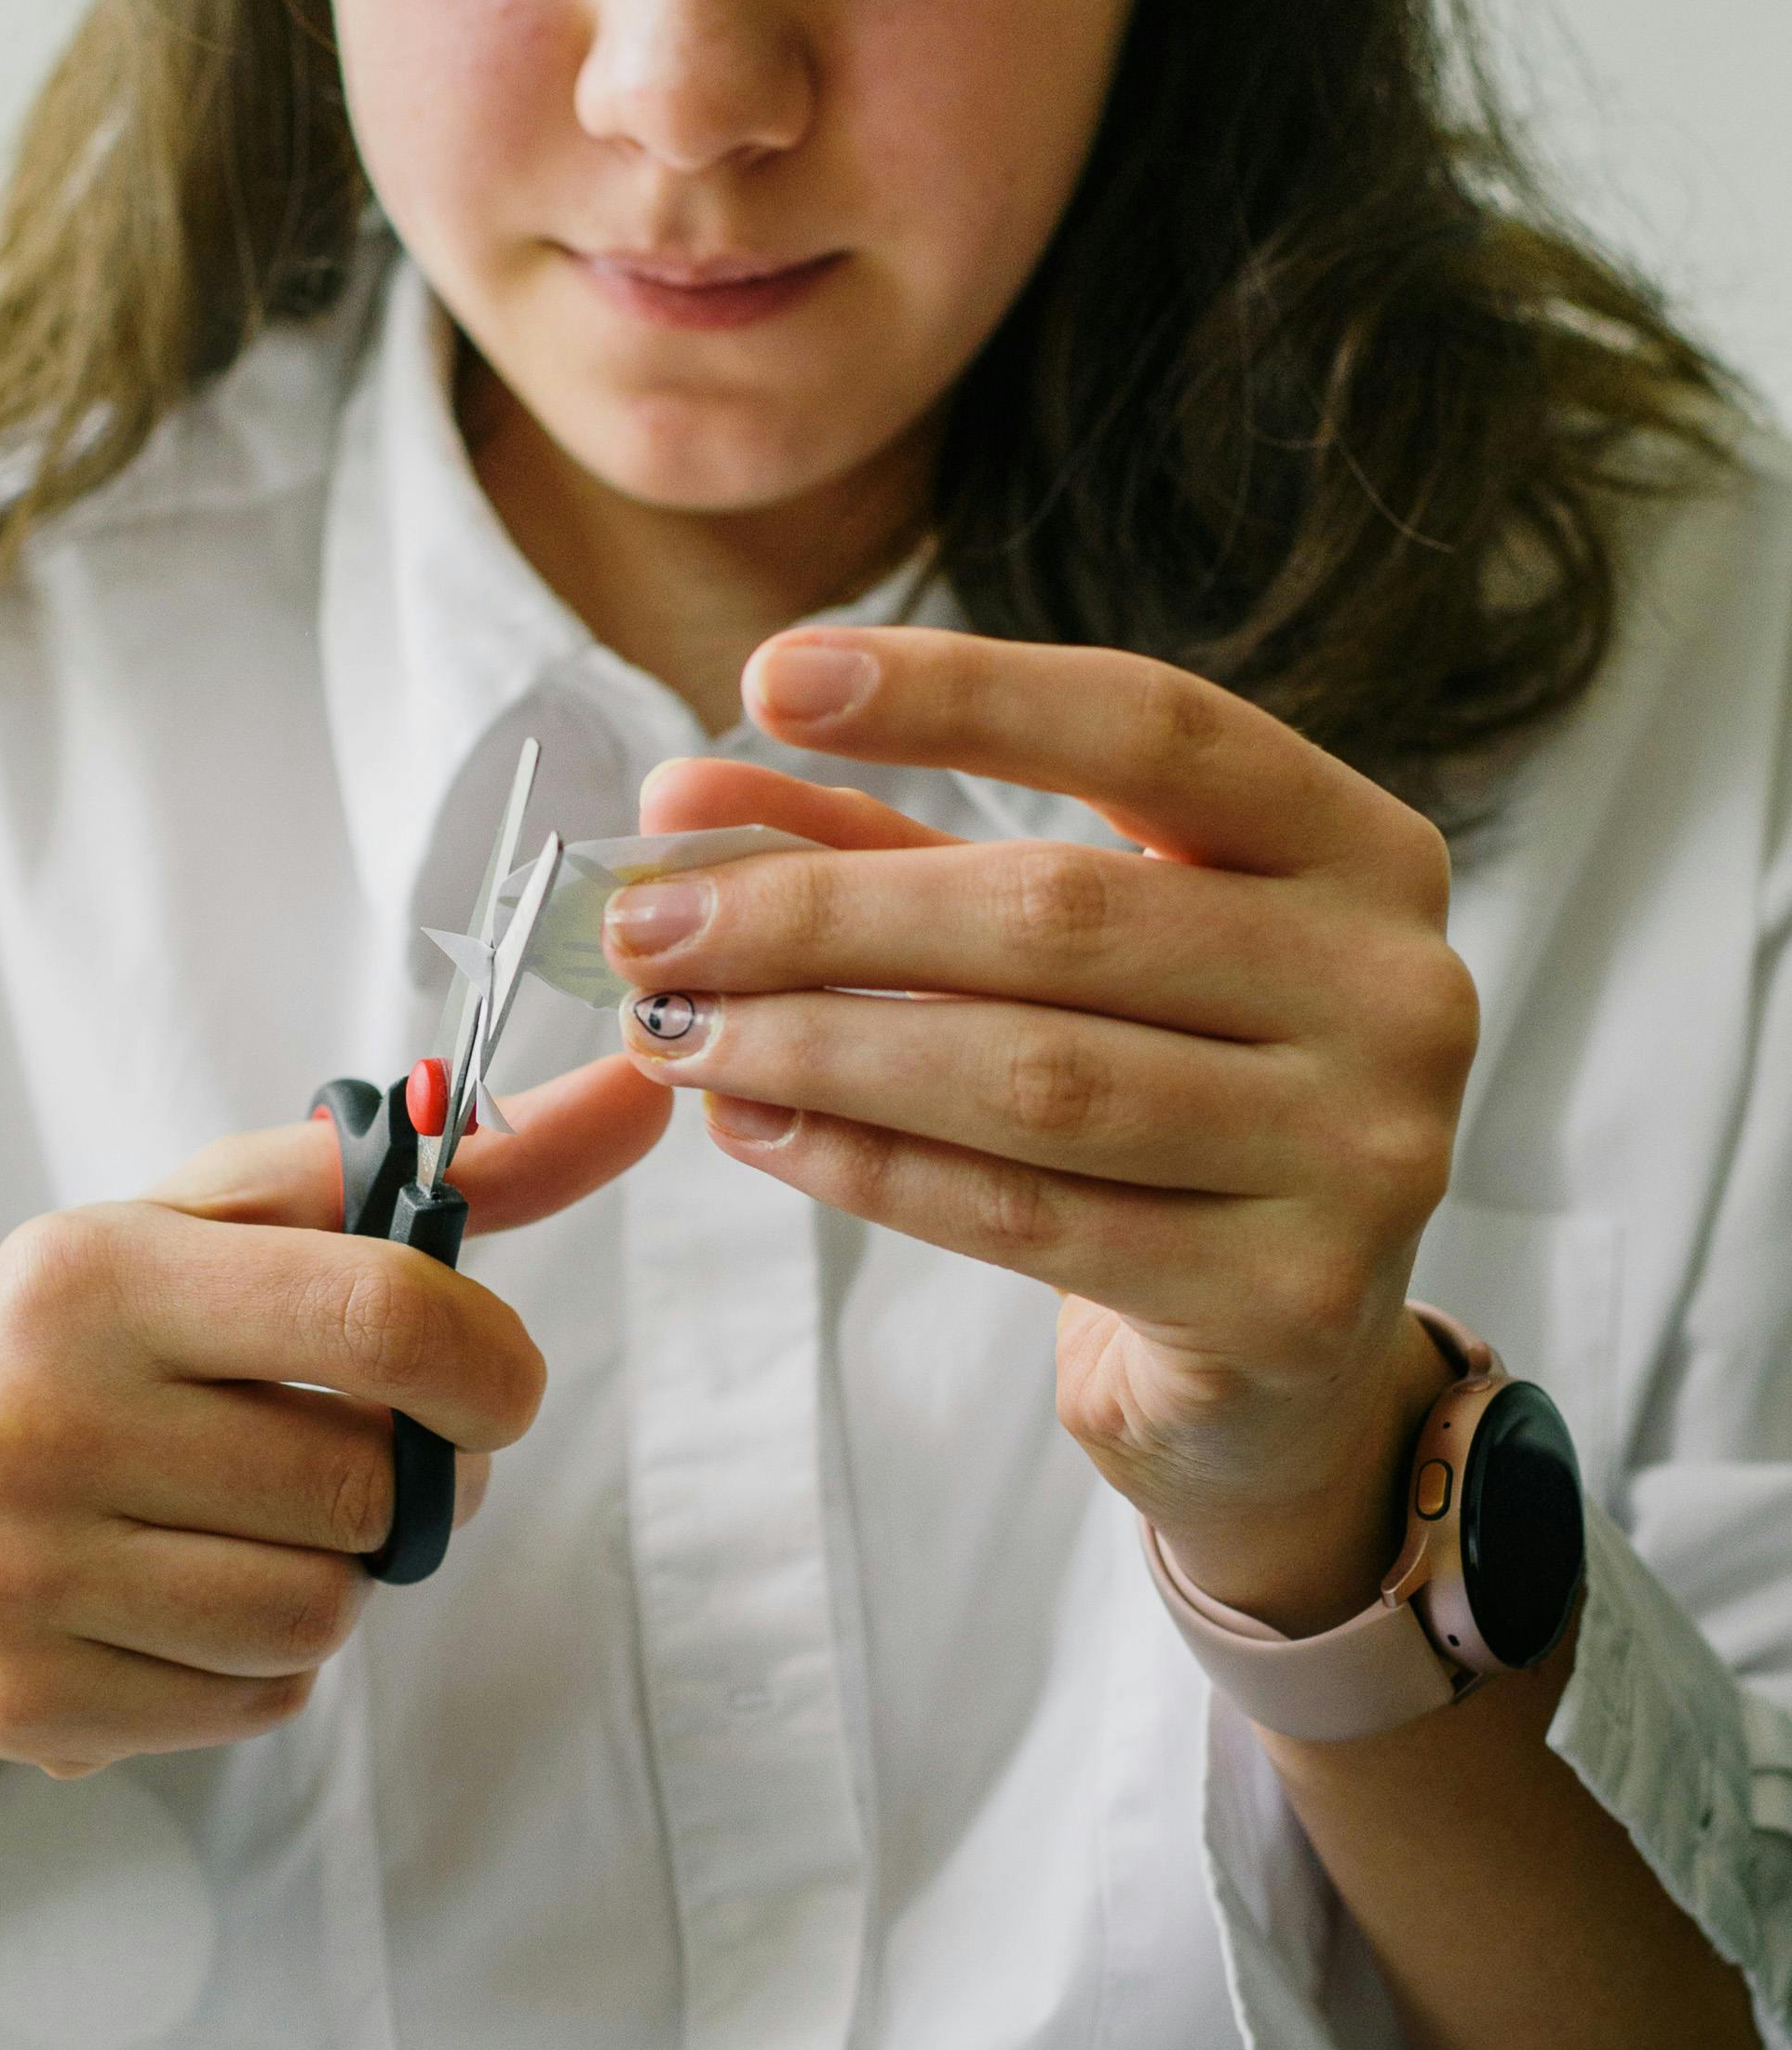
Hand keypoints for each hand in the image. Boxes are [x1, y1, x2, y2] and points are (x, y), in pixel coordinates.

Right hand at [0, 1053, 667, 1792]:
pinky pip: (261, 1702)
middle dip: (405, 1487)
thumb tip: (632, 1095)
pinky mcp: (28, 1698)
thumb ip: (414, 1173)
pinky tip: (182, 1607)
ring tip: (248, 1533)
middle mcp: (33, 1419)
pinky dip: (265, 1665)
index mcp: (86, 1273)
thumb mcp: (207, 1233)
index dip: (487, 1363)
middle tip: (354, 1463)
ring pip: (323, 1612)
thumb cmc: (77, 1361)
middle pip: (366, 1491)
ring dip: (336, 1582)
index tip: (495, 1385)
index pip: (377, 1313)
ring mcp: (17, 1572)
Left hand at [606, 629, 1480, 1633]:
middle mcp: (1397, 989)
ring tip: (676, 1031)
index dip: (961, 694)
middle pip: (1064, 916)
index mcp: (1363, 854)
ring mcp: (1360, 1155)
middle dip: (824, 914)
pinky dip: (867, 1167)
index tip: (774, 675)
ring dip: (821, 1048)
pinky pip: (1025, 1216)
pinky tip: (755, 1129)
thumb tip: (686, 806)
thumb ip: (898, 867)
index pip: (1153, 729)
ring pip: (1034, 1077)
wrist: (1281, 1374)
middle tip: (651, 923)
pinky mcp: (1287, 1301)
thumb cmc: (1167, 1123)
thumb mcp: (1060, 968)